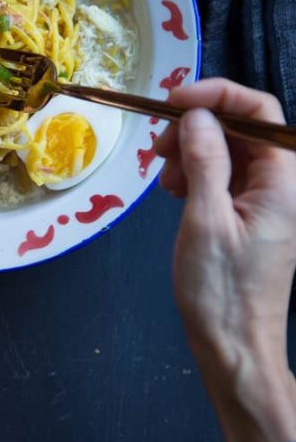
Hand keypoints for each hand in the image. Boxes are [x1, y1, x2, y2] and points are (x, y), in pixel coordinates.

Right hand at [155, 78, 295, 441]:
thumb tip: (197, 114)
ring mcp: (265, 200)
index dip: (217, 95)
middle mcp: (281, 183)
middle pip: (241, 128)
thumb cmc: (222, 289)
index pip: (259, 111)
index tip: (173, 102)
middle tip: (158, 147)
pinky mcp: (248, 215)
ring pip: (228, 151)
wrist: (234, 346)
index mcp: (283, 179)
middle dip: (197, 128)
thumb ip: (205, 160)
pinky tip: (174, 192)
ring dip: (191, 153)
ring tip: (164, 180)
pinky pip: (223, 177)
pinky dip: (196, 175)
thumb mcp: (205, 219)